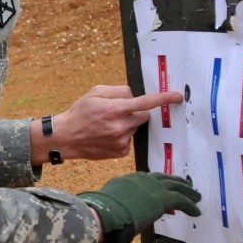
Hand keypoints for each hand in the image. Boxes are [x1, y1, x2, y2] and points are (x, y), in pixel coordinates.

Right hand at [38, 85, 183, 162]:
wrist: (65, 138)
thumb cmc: (79, 113)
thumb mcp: (95, 93)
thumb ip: (118, 90)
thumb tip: (134, 94)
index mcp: (115, 109)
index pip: (145, 102)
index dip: (164, 98)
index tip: (177, 96)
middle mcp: (120, 126)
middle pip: (143, 115)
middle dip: (135, 112)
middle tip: (118, 113)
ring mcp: (121, 141)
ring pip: (135, 128)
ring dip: (127, 125)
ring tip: (107, 126)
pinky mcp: (121, 151)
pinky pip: (130, 140)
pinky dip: (122, 136)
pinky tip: (107, 136)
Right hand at [78, 172, 200, 242]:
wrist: (107, 213)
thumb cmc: (102, 214)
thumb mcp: (108, 204)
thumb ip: (115, 205)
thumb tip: (112, 214)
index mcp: (128, 180)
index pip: (146, 178)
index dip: (157, 182)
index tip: (163, 186)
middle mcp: (142, 180)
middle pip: (164, 178)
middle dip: (175, 182)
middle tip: (185, 186)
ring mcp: (153, 187)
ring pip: (176, 186)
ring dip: (188, 191)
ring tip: (196, 196)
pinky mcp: (162, 198)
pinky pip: (181, 200)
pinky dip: (190, 205)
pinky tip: (196, 212)